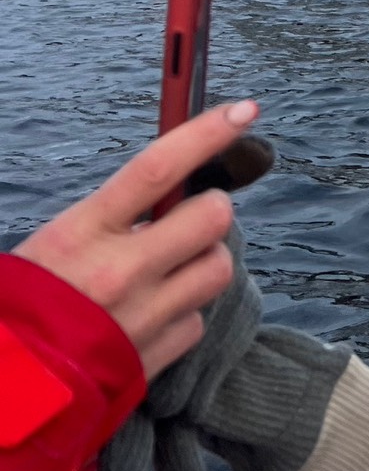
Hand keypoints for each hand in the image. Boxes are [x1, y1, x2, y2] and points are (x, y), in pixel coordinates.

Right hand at [15, 101, 260, 378]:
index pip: (158, 168)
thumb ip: (109, 218)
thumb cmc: (21, 307)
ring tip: (168, 270)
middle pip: (211, 218)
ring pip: (218, 269)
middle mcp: (119, 272)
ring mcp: (142, 318)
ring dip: (203, 262)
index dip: (207, 134)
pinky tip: (153, 315)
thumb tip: (164, 192)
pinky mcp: (155, 358)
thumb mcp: (53, 244)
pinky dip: (185, 314)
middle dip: (210, 210)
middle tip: (186, 218)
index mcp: (82, 233)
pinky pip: (198, 321)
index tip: (243, 111)